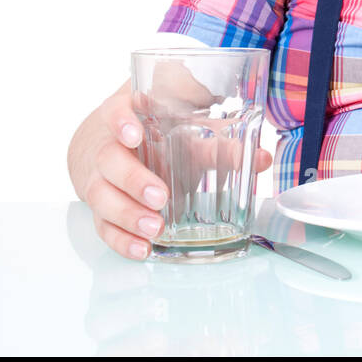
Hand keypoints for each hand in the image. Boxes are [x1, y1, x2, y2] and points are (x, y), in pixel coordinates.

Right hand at [67, 78, 272, 261]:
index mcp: (126, 114)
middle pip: (109, 160)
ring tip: (154, 228)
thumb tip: (263, 158)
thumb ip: (220, 137)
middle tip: (159, 196)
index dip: (122, 122)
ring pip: (102, 196)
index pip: (116, 113)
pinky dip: (121, 239)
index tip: (135, 134)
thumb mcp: (185, 123)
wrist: (111, 140)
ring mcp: (98, 177)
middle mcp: (106, 145)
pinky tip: (142, 248)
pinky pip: (103, 224)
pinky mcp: (100, 206)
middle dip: (133, 180)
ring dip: (127, 214)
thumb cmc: (154, 128)